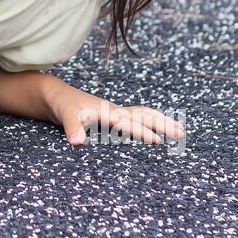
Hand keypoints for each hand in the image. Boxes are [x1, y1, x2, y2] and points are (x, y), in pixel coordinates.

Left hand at [43, 80, 184, 146]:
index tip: (158, 141)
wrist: (56, 95)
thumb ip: (72, 128)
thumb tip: (77, 142)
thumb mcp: (65, 116)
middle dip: (162, 123)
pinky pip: (138, 117)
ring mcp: (116, 112)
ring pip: (144, 114)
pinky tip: (157, 128)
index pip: (129, 123)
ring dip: (161, 120)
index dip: (142, 132)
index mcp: (107, 112)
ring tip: (179, 129)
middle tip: (181, 133)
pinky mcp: (114, 115)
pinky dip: (151, 121)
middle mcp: (115, 111)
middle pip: (144, 115)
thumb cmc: (62, 105)